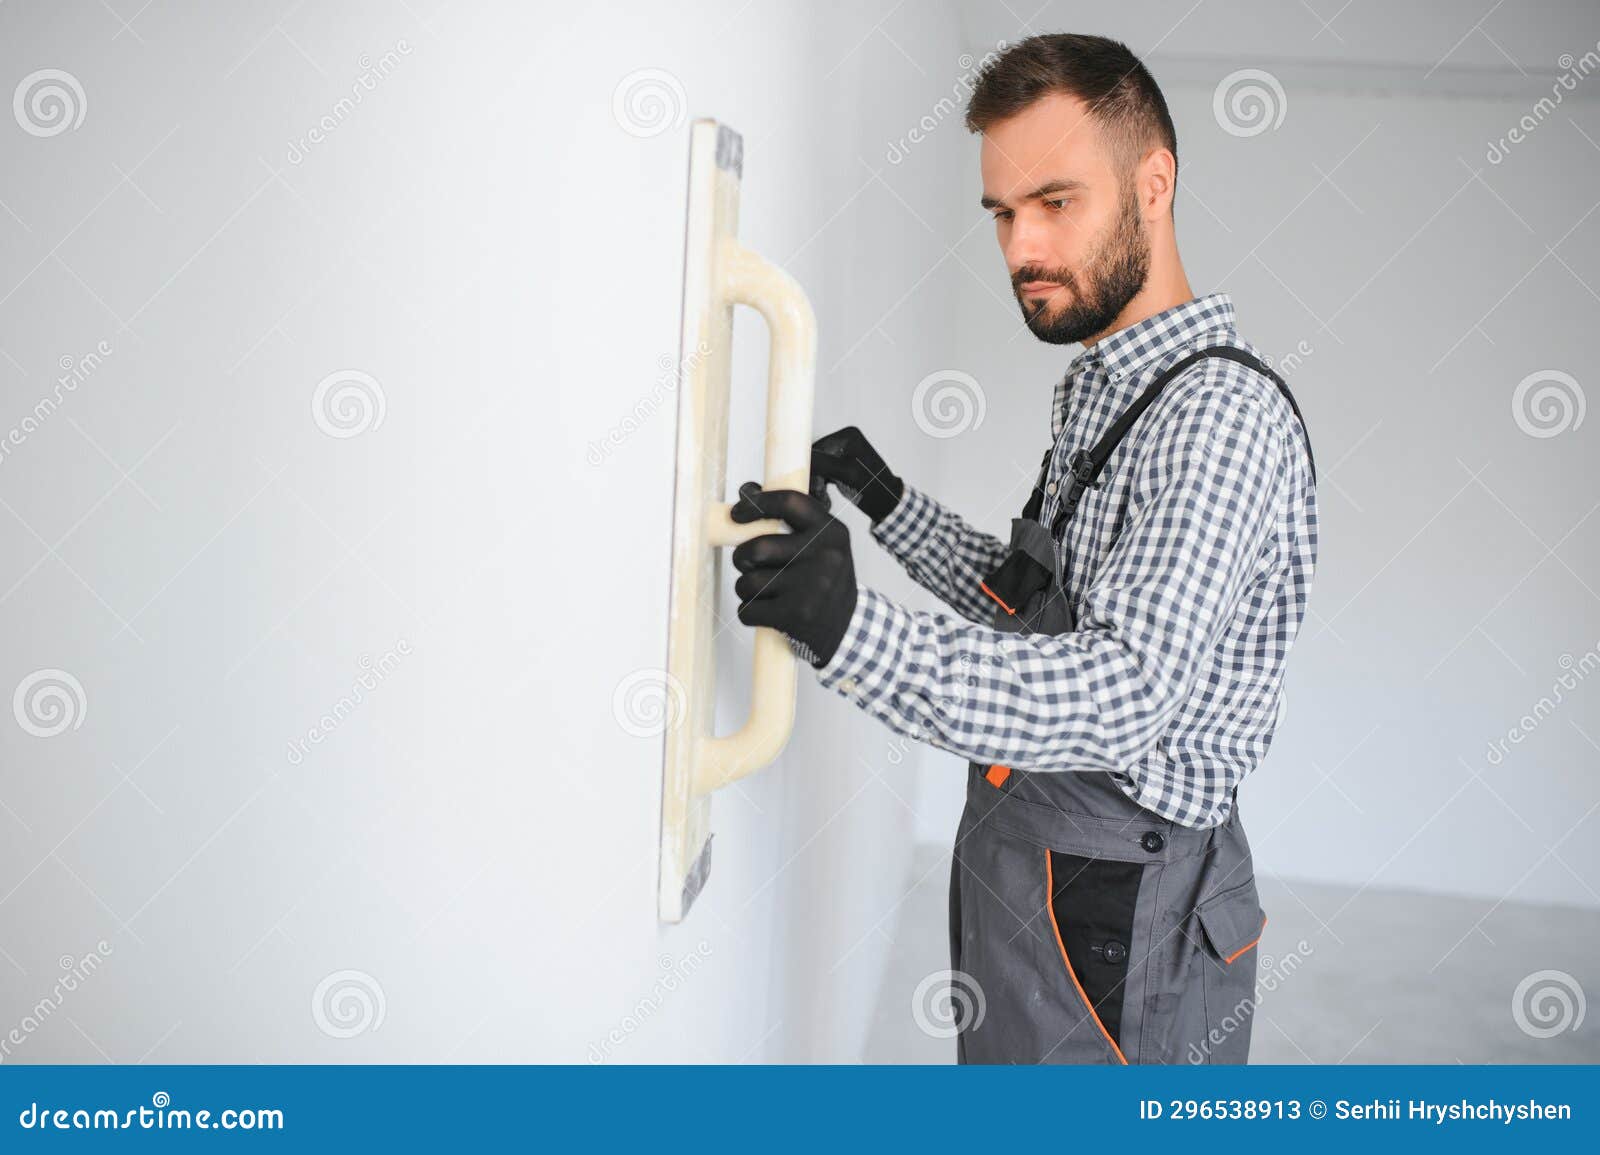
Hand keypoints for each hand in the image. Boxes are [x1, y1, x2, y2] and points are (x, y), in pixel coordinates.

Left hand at [730, 481, 856, 668]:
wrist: (847, 628)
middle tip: (747, 564)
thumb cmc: (825, 581)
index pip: (789, 503)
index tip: (736, 514)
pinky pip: (748, 610)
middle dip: (742, 558)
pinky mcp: (797, 615)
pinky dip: (749, 613)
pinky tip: (767, 613)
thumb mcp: (823, 546)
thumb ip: (792, 523)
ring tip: (764, 593)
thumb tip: (747, 491)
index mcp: (832, 533)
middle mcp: (825, 557)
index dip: (757, 504)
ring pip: (747, 582)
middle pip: (757, 548)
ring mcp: (812, 588)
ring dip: (746, 589)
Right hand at [809, 426, 903, 522]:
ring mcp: (843, 454)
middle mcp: (845, 441)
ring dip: (816, 483)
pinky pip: (822, 474)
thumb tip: (802, 458)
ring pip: (817, 467)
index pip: (817, 446)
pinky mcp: (841, 467)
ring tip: (822, 497)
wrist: (887, 503)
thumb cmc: (875, 488)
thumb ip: (823, 463)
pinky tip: (824, 497)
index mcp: (848, 435)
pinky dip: (821, 486)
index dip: (810, 464)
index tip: (807, 480)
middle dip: (814, 476)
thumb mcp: (847, 473)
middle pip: (816, 457)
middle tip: (818, 492)